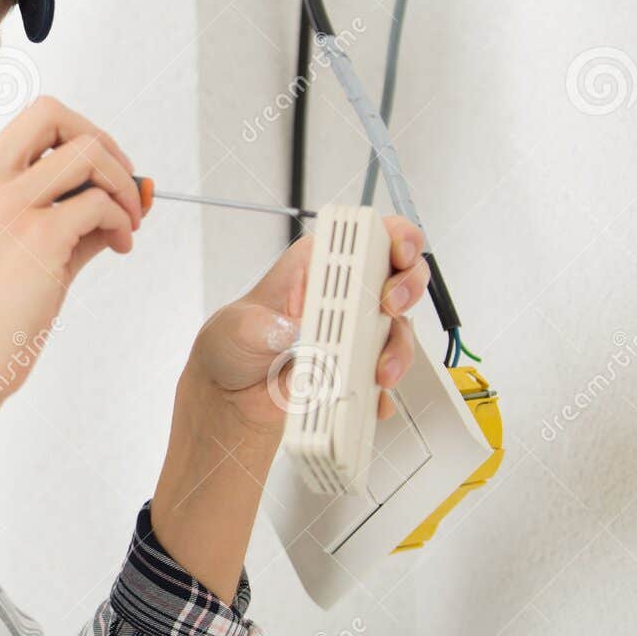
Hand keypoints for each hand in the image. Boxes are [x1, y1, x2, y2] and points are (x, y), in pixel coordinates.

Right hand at [0, 95, 145, 411]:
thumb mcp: (27, 251)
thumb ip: (72, 216)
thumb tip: (131, 197)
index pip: (35, 119)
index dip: (79, 133)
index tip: (102, 171)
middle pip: (55, 114)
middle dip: (104, 143)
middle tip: (124, 184)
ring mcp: (9, 206)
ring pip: (87, 153)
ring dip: (122, 184)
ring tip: (128, 223)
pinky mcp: (37, 236)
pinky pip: (99, 204)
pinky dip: (122, 221)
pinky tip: (119, 247)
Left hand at [185, 213, 431, 443]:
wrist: (229, 397)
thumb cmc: (232, 346)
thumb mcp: (238, 328)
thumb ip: (267, 328)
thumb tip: (296, 332)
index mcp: (316, 267)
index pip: (366, 237)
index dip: (394, 238)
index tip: (399, 255)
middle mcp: (343, 295)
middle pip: (399, 277)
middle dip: (407, 288)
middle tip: (390, 306)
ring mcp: (356, 333)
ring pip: (400, 330)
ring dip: (397, 348)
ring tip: (377, 368)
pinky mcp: (360, 370)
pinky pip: (387, 379)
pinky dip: (383, 391)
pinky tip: (367, 398)